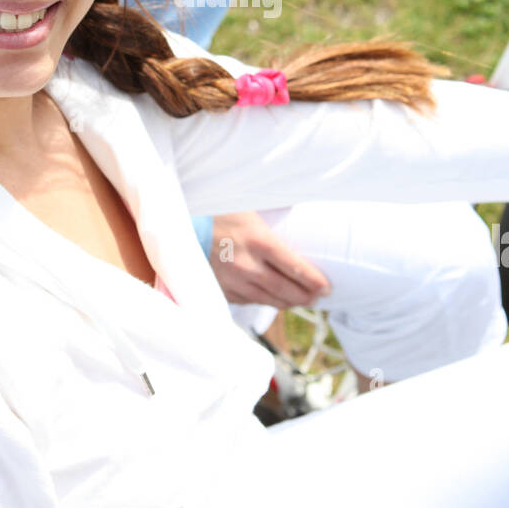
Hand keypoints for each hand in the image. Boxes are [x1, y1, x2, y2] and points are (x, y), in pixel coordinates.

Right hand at [208, 210, 330, 308]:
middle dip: (306, 296)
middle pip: (286, 290)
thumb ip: (275, 209)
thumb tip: (300, 205)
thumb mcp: (249, 205)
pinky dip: (266, 301)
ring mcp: (234, 281)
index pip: (296, 268)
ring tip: (301, 300)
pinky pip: (251, 301)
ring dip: (289, 302)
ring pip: (270, 300)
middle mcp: (248, 265)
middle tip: (318, 297)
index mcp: (259, 241)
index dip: (315, 281)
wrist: (181, 227)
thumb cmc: (218, 211)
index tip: (326, 287)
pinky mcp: (223, 290)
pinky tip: (274, 298)